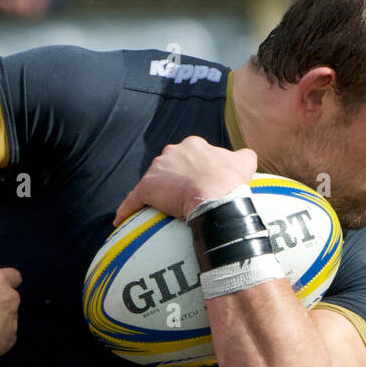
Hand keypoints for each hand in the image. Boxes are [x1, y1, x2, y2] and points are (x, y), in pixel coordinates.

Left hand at [114, 138, 256, 225]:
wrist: (217, 198)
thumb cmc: (231, 182)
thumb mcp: (244, 162)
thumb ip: (241, 156)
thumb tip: (242, 157)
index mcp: (193, 145)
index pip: (187, 156)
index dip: (191, 170)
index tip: (195, 183)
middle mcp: (172, 152)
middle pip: (167, 167)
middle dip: (170, 179)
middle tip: (178, 198)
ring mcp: (157, 169)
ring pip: (151, 183)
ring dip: (152, 194)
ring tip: (153, 210)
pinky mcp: (146, 188)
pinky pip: (132, 200)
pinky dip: (127, 210)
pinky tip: (121, 221)